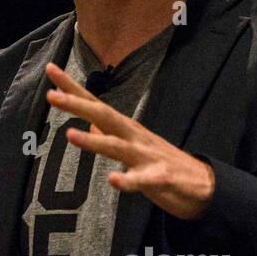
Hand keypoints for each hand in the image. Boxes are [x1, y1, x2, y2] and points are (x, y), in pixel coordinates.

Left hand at [44, 62, 215, 219]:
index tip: (51, 69)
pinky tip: (113, 180)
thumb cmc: (163, 164)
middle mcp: (135, 137)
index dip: (72, 88)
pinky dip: (128, 181)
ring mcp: (148, 157)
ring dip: (94, 142)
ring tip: (70, 135)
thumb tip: (87, 125)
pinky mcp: (161, 179)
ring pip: (118, 147)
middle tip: (51, 95)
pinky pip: (142, 181)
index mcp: (126, 128)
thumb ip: (108, 134)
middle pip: (103, 116)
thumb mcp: (133, 146)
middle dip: (77, 105)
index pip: (95, 103)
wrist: (205, 186)